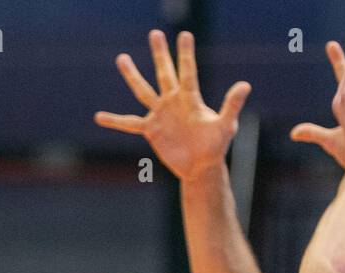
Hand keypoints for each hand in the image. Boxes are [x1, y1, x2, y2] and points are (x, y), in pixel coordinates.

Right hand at [95, 30, 250, 180]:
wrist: (201, 167)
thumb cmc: (216, 146)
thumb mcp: (225, 125)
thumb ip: (232, 104)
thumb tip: (245, 85)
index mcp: (190, 99)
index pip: (187, 72)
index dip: (185, 53)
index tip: (184, 33)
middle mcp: (173, 102)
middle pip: (165, 73)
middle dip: (160, 54)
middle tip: (155, 33)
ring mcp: (160, 114)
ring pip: (143, 91)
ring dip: (132, 75)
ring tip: (122, 58)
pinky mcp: (151, 129)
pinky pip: (129, 123)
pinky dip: (115, 121)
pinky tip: (99, 117)